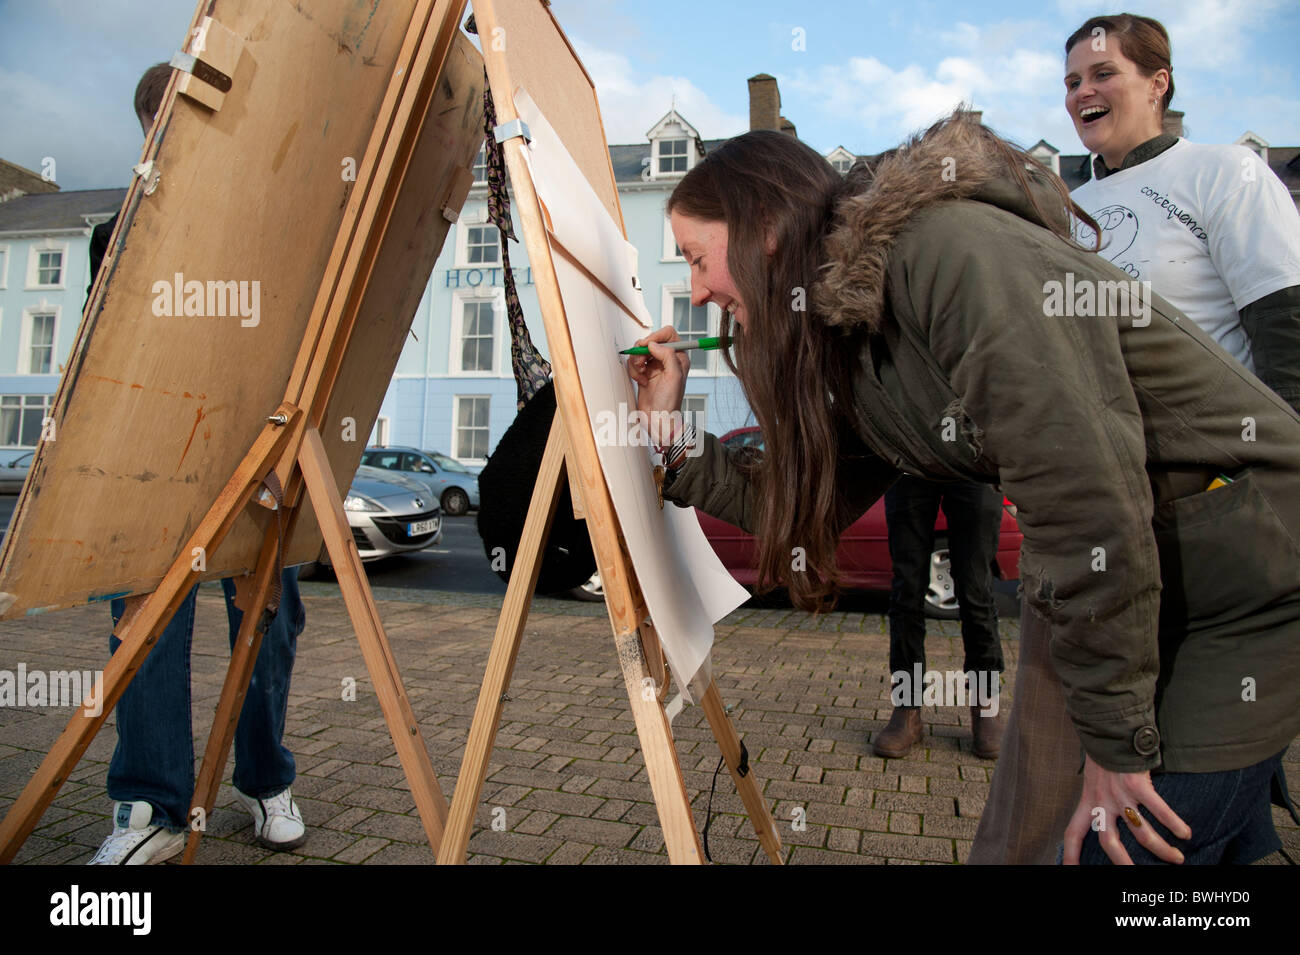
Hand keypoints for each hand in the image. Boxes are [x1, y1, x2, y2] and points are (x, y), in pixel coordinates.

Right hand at [625, 325, 690, 445]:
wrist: (658, 418)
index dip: (656, 336)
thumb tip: (654, 344)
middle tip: (642, 362)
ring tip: (641, 374)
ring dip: (637, 361)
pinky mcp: (644, 372)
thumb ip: (667, 356)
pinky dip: (634, 370)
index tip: (647, 345)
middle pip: (651, 340)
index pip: (668, 334)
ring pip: (640, 351)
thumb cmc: (670, 402)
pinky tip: (640, 381)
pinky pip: (634, 362)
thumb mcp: (674, 377)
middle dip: (643, 351)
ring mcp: (655, 365)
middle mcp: (667, 359)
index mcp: (679, 357)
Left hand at [1062, 754, 1191, 864]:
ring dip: (1162, 850)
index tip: (1070, 868)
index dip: (1071, 853)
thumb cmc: (1104, 752)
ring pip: (1142, 834)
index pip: (1074, 831)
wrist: (1107, 727)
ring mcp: (1120, 794)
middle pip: (1109, 844)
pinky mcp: (1137, 784)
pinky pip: (1159, 811)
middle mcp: (1102, 801)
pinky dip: (1175, 824)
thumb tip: (1109, 811)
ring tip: (1177, 858)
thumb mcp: (1092, 777)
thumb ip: (1099, 796)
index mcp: (1088, 800)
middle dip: (1124, 864)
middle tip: (1137, 876)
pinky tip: (1185, 833)